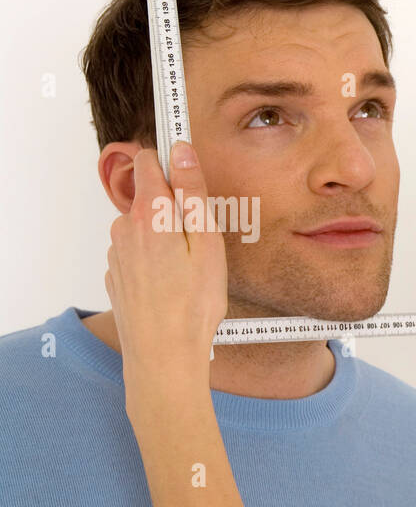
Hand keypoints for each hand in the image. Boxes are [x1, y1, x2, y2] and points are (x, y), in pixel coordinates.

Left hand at [105, 142, 227, 412]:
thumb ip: (193, 194)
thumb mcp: (207, 244)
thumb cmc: (192, 306)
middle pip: (150, 198)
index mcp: (149, 214)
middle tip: (205, 244)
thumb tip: (182, 151)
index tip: (191, 173)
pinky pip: (139, 255)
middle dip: (175, 211)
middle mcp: (125, 228)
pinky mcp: (117, 276)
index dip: (172, 162)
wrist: (163, 355)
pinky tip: (174, 287)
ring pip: (145, 229)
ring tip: (192, 272)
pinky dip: (156, 263)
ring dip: (166, 240)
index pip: (149, 161)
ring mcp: (117, 253)